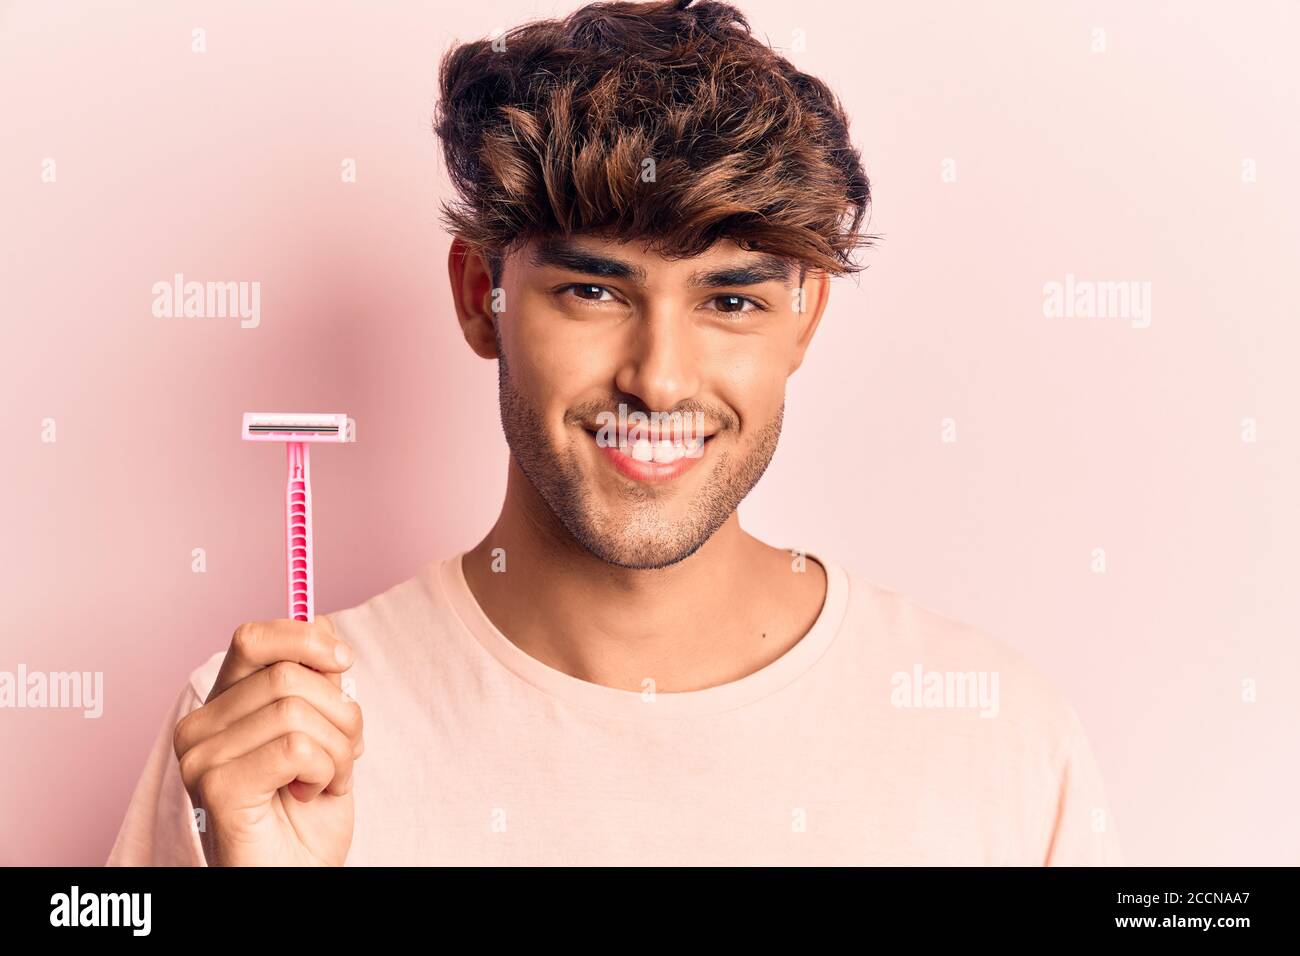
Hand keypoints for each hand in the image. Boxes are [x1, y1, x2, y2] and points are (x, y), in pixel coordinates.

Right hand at [172, 617, 362, 865]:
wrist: (298, 872)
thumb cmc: (308, 808)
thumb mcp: (324, 728)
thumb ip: (316, 677)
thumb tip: (321, 621)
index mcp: (223, 704)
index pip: (254, 638)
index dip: (305, 639)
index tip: (342, 662)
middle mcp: (199, 725)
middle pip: (288, 675)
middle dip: (340, 712)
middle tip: (342, 752)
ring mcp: (200, 756)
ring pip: (296, 711)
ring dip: (336, 748)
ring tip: (324, 778)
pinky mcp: (215, 786)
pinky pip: (294, 748)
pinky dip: (324, 771)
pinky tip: (310, 793)